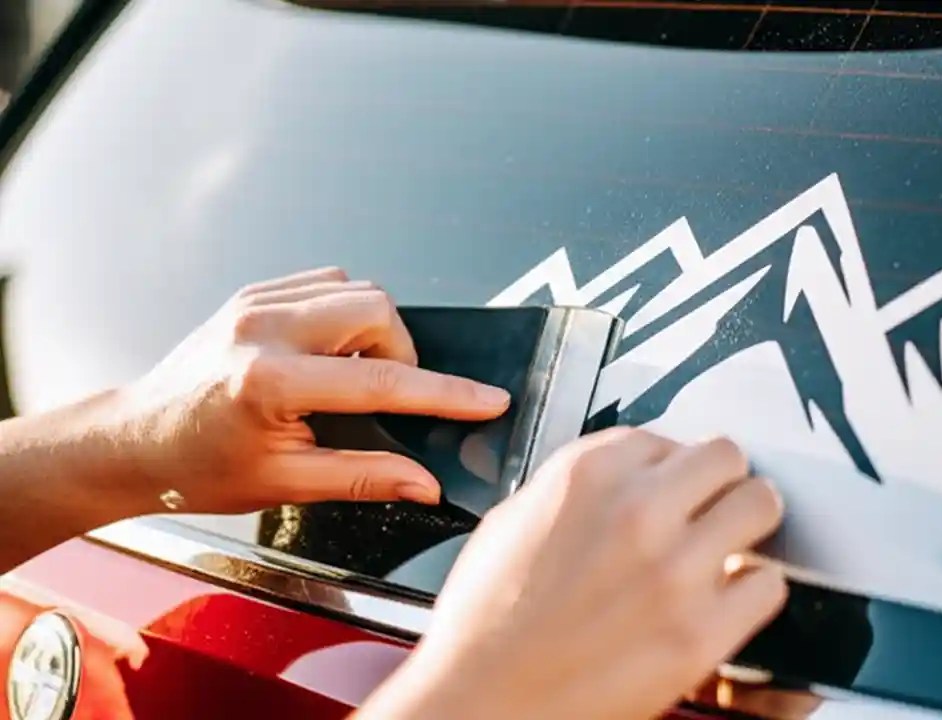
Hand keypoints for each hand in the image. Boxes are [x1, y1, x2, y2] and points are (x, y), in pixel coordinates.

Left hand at [112, 266, 509, 515]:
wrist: (133, 441)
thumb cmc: (199, 468)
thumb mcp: (286, 482)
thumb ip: (364, 478)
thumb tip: (425, 483)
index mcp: (270, 381)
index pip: (383, 381)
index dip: (446, 394)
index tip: (487, 399)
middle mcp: (262, 328)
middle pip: (375, 309)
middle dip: (402, 349)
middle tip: (390, 391)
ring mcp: (254, 303)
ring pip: (354, 288)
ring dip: (373, 329)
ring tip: (354, 374)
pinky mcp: (251, 293)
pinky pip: (324, 283)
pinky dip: (344, 312)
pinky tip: (331, 352)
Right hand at [356, 428, 787, 719]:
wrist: (482, 702)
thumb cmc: (486, 623)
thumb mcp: (516, 520)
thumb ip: (581, 489)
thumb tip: (630, 479)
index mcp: (588, 472)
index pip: (667, 438)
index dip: (670, 470)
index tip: (669, 492)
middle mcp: (636, 508)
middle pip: (726, 456)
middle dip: (720, 484)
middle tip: (713, 511)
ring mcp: (674, 568)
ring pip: (760, 504)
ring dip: (747, 527)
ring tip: (731, 549)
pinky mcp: (700, 631)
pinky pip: (767, 584)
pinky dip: (753, 592)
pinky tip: (727, 602)